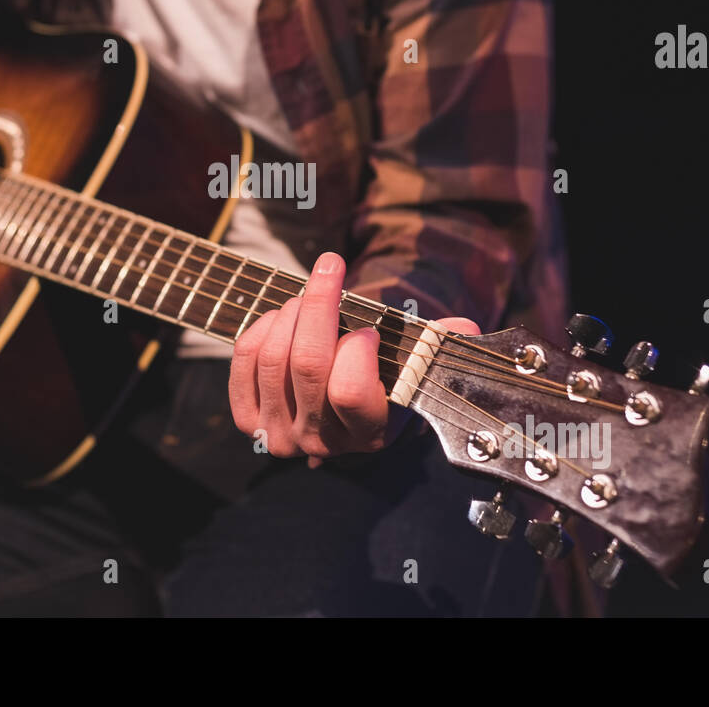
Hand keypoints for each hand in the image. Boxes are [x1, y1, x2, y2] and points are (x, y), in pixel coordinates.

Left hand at [228, 251, 480, 465]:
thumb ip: (436, 345)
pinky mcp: (248, 418)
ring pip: (273, 356)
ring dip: (291, 312)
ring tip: (308, 298)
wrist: (340, 404)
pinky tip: (282, 317)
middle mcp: (321, 442)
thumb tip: (463, 327)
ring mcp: (280, 435)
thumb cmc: (381, 376)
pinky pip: (245, 360)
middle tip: (330, 267)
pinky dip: (262, 327)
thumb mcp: (412, 365)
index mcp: (368, 434)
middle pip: (308, 364)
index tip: (368, 327)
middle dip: (319, 304)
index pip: (350, 392)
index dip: (357, 348)